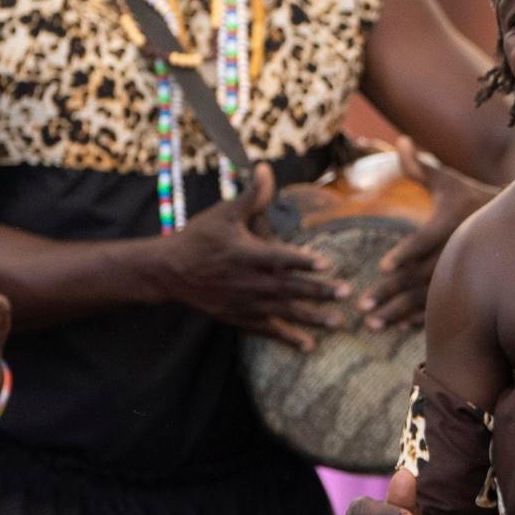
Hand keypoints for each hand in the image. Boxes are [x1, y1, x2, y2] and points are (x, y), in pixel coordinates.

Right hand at [152, 174, 346, 347]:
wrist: (169, 271)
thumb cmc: (199, 237)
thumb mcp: (223, 214)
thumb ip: (251, 196)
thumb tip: (267, 168)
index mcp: (245, 254)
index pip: (279, 258)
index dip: (303, 261)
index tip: (327, 265)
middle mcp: (247, 281)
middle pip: (288, 287)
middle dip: (318, 291)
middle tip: (345, 293)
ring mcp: (243, 302)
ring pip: (283, 311)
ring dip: (311, 317)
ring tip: (337, 322)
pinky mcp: (239, 317)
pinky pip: (266, 329)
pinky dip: (287, 338)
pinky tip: (308, 346)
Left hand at [365, 146, 493, 329]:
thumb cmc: (473, 199)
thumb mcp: (449, 181)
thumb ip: (421, 167)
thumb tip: (400, 140)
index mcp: (449, 225)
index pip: (423, 240)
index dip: (404, 253)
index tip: (382, 266)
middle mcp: (454, 253)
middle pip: (417, 276)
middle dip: (388, 293)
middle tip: (362, 305)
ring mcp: (460, 275)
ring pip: (425, 298)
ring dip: (397, 313)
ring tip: (371, 324)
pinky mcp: (464, 290)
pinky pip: (439, 308)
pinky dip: (417, 320)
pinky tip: (396, 329)